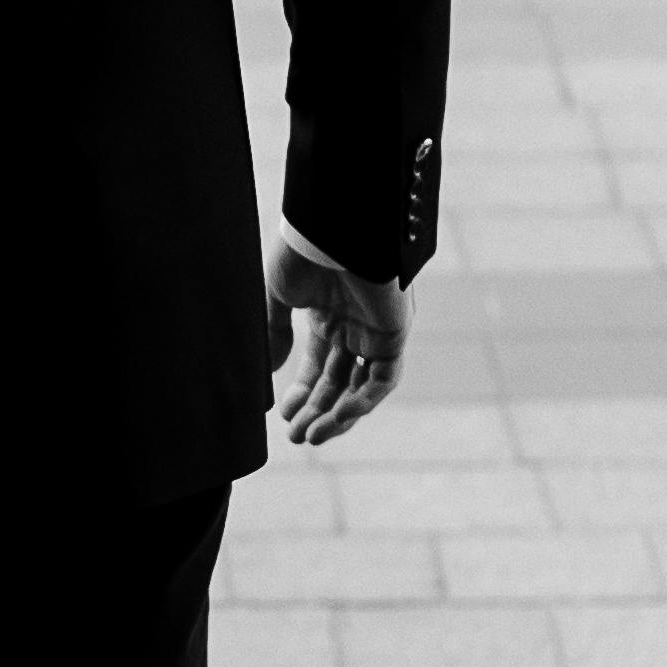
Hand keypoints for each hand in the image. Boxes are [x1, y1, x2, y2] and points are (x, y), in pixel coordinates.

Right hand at [269, 238, 407, 447]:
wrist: (336, 228)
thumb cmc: (304, 252)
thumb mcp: (277, 296)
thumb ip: (274, 333)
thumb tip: (273, 371)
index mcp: (326, 315)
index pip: (317, 366)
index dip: (302, 394)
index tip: (283, 416)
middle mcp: (352, 326)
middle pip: (337, 382)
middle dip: (316, 411)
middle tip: (295, 438)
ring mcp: (375, 331)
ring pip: (360, 386)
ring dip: (338, 414)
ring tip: (312, 437)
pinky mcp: (394, 333)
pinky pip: (383, 378)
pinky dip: (362, 400)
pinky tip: (337, 417)